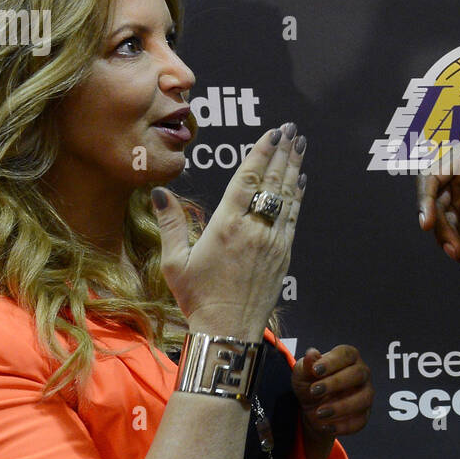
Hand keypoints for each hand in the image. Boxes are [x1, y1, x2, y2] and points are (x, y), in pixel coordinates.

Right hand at [153, 123, 304, 338]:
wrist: (228, 329)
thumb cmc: (198, 297)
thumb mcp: (175, 261)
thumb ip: (170, 223)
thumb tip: (159, 191)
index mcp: (225, 225)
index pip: (247, 178)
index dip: (261, 152)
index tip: (271, 133)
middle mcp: (253, 228)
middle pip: (271, 181)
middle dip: (282, 153)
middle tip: (291, 129)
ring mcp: (272, 241)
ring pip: (286, 196)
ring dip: (293, 168)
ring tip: (299, 146)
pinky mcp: (283, 254)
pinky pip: (293, 218)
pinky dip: (298, 197)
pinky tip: (300, 182)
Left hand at [292, 345, 373, 439]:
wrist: (312, 409)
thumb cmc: (310, 384)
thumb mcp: (302, 374)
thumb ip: (307, 365)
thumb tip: (311, 353)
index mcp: (348, 357)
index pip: (346, 354)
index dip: (332, 362)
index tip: (315, 370)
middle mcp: (361, 373)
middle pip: (358, 374)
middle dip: (336, 383)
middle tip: (314, 391)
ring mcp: (365, 394)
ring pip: (363, 399)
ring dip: (341, 407)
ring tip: (320, 412)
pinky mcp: (364, 414)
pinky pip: (360, 421)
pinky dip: (343, 426)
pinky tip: (326, 426)